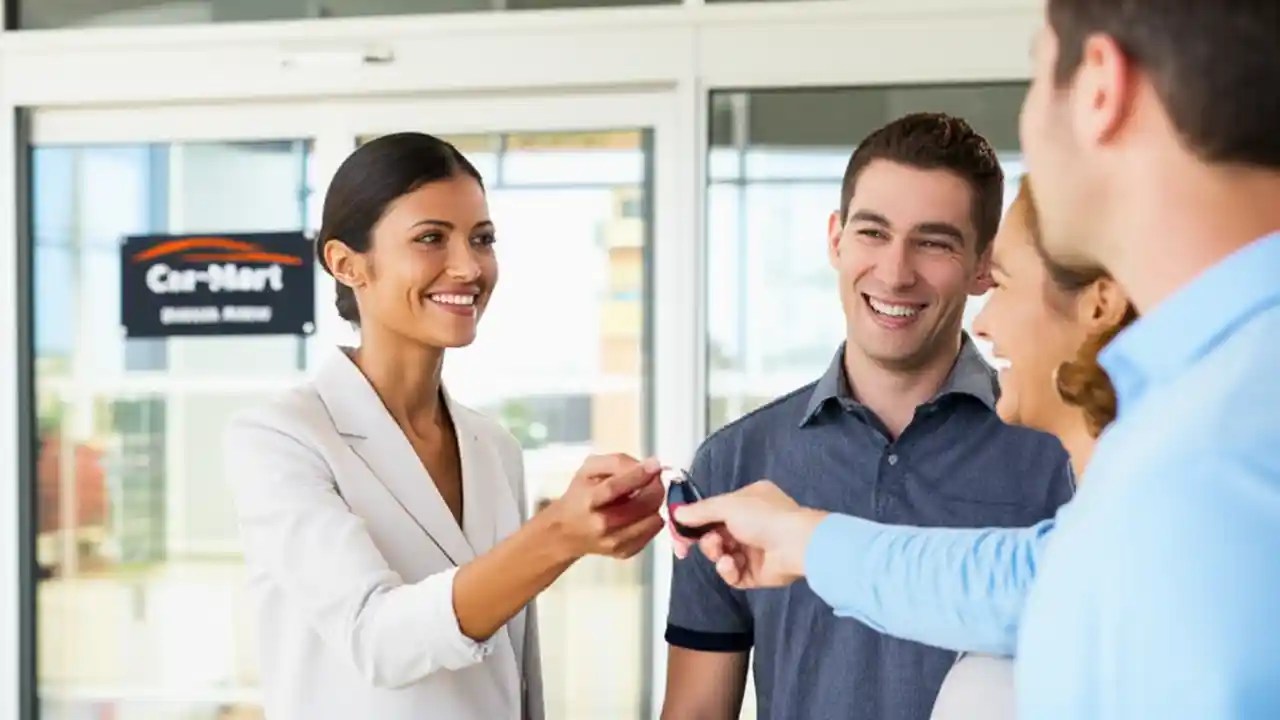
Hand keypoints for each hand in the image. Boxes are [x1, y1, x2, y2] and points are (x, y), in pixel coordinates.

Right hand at [542, 454, 665, 560]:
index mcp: (589, 501)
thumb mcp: (589, 470)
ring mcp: (615, 542)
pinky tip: (638, 513)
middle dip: (655, 488)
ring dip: (654, 504)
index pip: (614, 488)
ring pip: (653, 519)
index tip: (655, 465)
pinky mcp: (625, 552)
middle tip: (654, 479)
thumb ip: (616, 462)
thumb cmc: (579, 496)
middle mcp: (602, 525)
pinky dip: (651, 519)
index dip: (638, 475)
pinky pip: (653, 532)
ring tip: (643, 497)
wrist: (565, 533)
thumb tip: (647, 466)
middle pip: (641, 506)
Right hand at [672, 480, 826, 589]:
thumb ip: (700, 511)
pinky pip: (733, 574)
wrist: (796, 544)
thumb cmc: (765, 517)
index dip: (695, 522)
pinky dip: (728, 570)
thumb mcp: (727, 505)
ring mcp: (754, 550)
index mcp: (747, 502)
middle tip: (695, 543)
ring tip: (722, 552)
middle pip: (715, 536)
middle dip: (705, 540)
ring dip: (716, 554)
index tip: (679, 532)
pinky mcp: (757, 573)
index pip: (714, 512)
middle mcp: (751, 525)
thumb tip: (678, 513)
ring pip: (722, 556)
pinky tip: (732, 564)